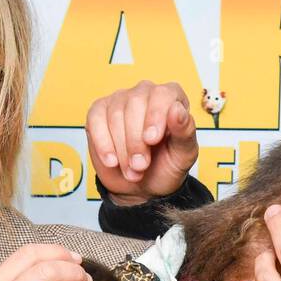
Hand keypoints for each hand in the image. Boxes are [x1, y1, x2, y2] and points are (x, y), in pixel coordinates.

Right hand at [86, 80, 197, 203]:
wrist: (143, 187)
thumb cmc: (166, 166)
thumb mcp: (183, 155)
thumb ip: (185, 132)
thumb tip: (178, 110)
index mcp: (171, 97)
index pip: (163, 94)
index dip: (155, 116)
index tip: (151, 140)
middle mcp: (145, 93)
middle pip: (136, 104)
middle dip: (136, 141)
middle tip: (141, 166)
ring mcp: (120, 100)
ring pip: (115, 115)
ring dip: (122, 149)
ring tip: (132, 170)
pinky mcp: (99, 112)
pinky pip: (95, 120)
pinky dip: (102, 143)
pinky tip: (111, 160)